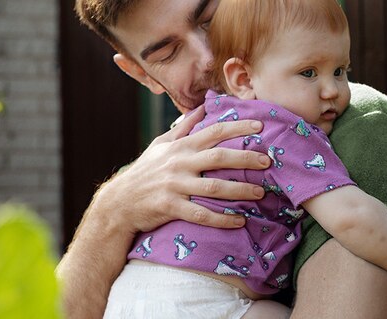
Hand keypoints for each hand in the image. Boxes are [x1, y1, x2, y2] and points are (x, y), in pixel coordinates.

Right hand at [89, 104, 271, 233]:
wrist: (118, 203)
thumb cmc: (144, 172)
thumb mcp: (160, 145)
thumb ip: (183, 128)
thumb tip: (200, 109)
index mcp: (180, 147)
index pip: (213, 132)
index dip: (237, 127)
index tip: (260, 126)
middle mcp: (179, 163)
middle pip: (218, 157)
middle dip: (246, 158)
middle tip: (268, 161)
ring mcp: (175, 186)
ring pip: (214, 187)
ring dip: (240, 190)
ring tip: (261, 193)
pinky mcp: (171, 208)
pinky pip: (201, 214)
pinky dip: (222, 218)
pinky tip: (240, 221)